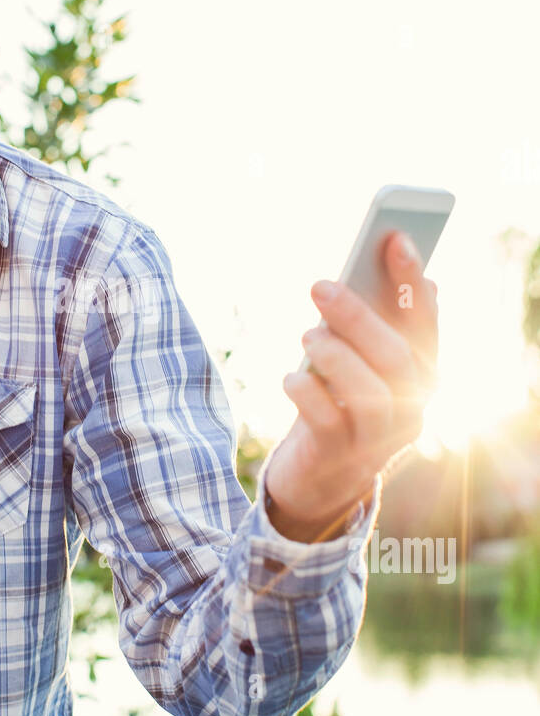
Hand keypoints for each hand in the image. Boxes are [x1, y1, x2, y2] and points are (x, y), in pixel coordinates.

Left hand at [264, 231, 438, 539]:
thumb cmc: (342, 401)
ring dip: (338, 358)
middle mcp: (412, 408)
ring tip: (308, 337)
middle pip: (398, 359)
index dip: (411, 282)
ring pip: (372, 396)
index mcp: (422, 375)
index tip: (395, 239)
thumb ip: (375, 322)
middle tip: (319, 285)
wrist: (321, 476)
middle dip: (359, 318)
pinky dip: (307, 394)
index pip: (425, 324)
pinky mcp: (339, 457)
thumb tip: (401, 269)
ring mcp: (378, 439)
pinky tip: (291, 378)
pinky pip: (327, 423)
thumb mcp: (360, 361)